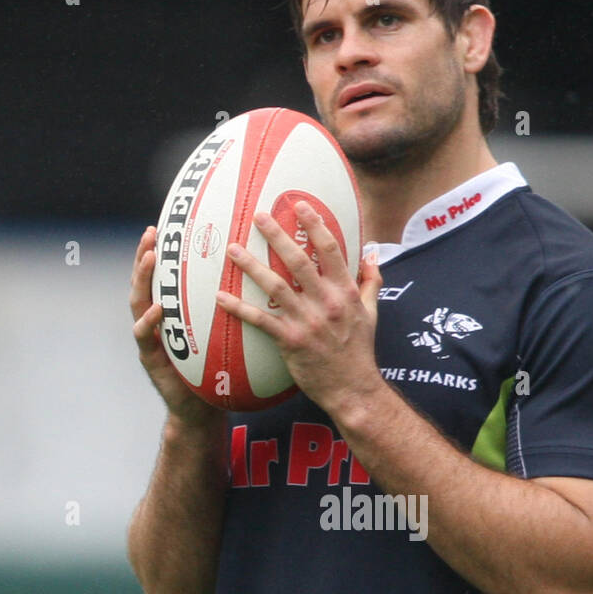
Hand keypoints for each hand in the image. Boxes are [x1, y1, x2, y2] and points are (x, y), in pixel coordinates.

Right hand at [130, 226, 223, 429]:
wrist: (203, 411)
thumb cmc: (218, 373)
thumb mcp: (226, 337)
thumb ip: (234, 311)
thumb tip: (266, 283)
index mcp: (175, 313)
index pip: (168, 277)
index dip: (168, 252)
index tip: (171, 224)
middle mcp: (158, 322)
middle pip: (146, 282)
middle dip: (145, 256)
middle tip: (153, 233)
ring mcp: (150, 340)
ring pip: (138, 303)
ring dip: (142, 280)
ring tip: (151, 260)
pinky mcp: (150, 360)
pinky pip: (145, 337)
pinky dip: (148, 322)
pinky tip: (157, 310)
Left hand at [216, 201, 383, 419]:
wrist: (353, 389)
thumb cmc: (360, 351)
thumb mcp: (372, 312)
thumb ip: (370, 279)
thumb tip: (372, 250)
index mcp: (346, 292)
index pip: (330, 250)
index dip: (314, 224)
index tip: (299, 204)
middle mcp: (327, 303)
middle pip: (299, 261)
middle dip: (277, 235)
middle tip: (257, 216)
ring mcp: (308, 322)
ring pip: (275, 286)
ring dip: (252, 266)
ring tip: (232, 249)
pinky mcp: (290, 341)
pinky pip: (260, 321)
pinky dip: (239, 308)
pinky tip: (220, 297)